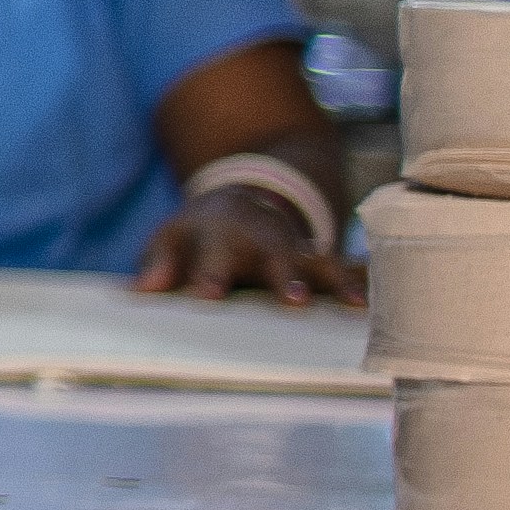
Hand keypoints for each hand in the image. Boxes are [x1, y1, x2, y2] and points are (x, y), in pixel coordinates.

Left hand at [134, 181, 357, 304]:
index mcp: (215, 231)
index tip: (210, 295)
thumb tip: (145, 289)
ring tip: (348, 302)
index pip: (210, 256)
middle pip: (271, 252)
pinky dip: (352, 284)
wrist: (237, 205)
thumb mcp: (170, 240)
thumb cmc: (196, 236)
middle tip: (293, 300)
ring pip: (311, 259)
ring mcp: (289, 244)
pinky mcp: (313, 258)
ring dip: (328, 280)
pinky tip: (364, 304)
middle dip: (282, 275)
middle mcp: (257, 234)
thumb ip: (159, 263)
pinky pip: (337, 269)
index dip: (209, 275)